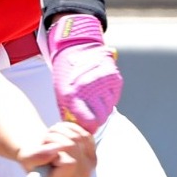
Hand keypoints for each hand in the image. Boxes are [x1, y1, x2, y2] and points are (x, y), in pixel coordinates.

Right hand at [18, 120, 95, 176]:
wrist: (40, 153)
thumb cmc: (33, 158)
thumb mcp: (27, 158)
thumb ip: (37, 157)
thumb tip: (54, 151)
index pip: (69, 163)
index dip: (56, 151)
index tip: (46, 150)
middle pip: (73, 147)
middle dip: (55, 137)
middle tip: (45, 141)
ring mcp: (87, 170)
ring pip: (79, 138)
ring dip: (61, 131)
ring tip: (51, 137)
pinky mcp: (92, 157)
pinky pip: (86, 135)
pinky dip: (72, 129)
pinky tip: (61, 134)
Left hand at [46, 14, 120, 131]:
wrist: (74, 48)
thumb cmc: (66, 73)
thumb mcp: (61, 93)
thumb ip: (70, 112)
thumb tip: (77, 129)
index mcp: (73, 94)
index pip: (88, 120)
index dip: (89, 127)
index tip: (89, 127)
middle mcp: (89, 88)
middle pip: (102, 116)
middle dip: (98, 119)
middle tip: (93, 116)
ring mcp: (102, 81)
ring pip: (110, 107)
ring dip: (104, 107)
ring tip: (95, 100)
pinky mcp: (113, 76)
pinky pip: (115, 96)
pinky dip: (110, 97)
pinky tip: (101, 91)